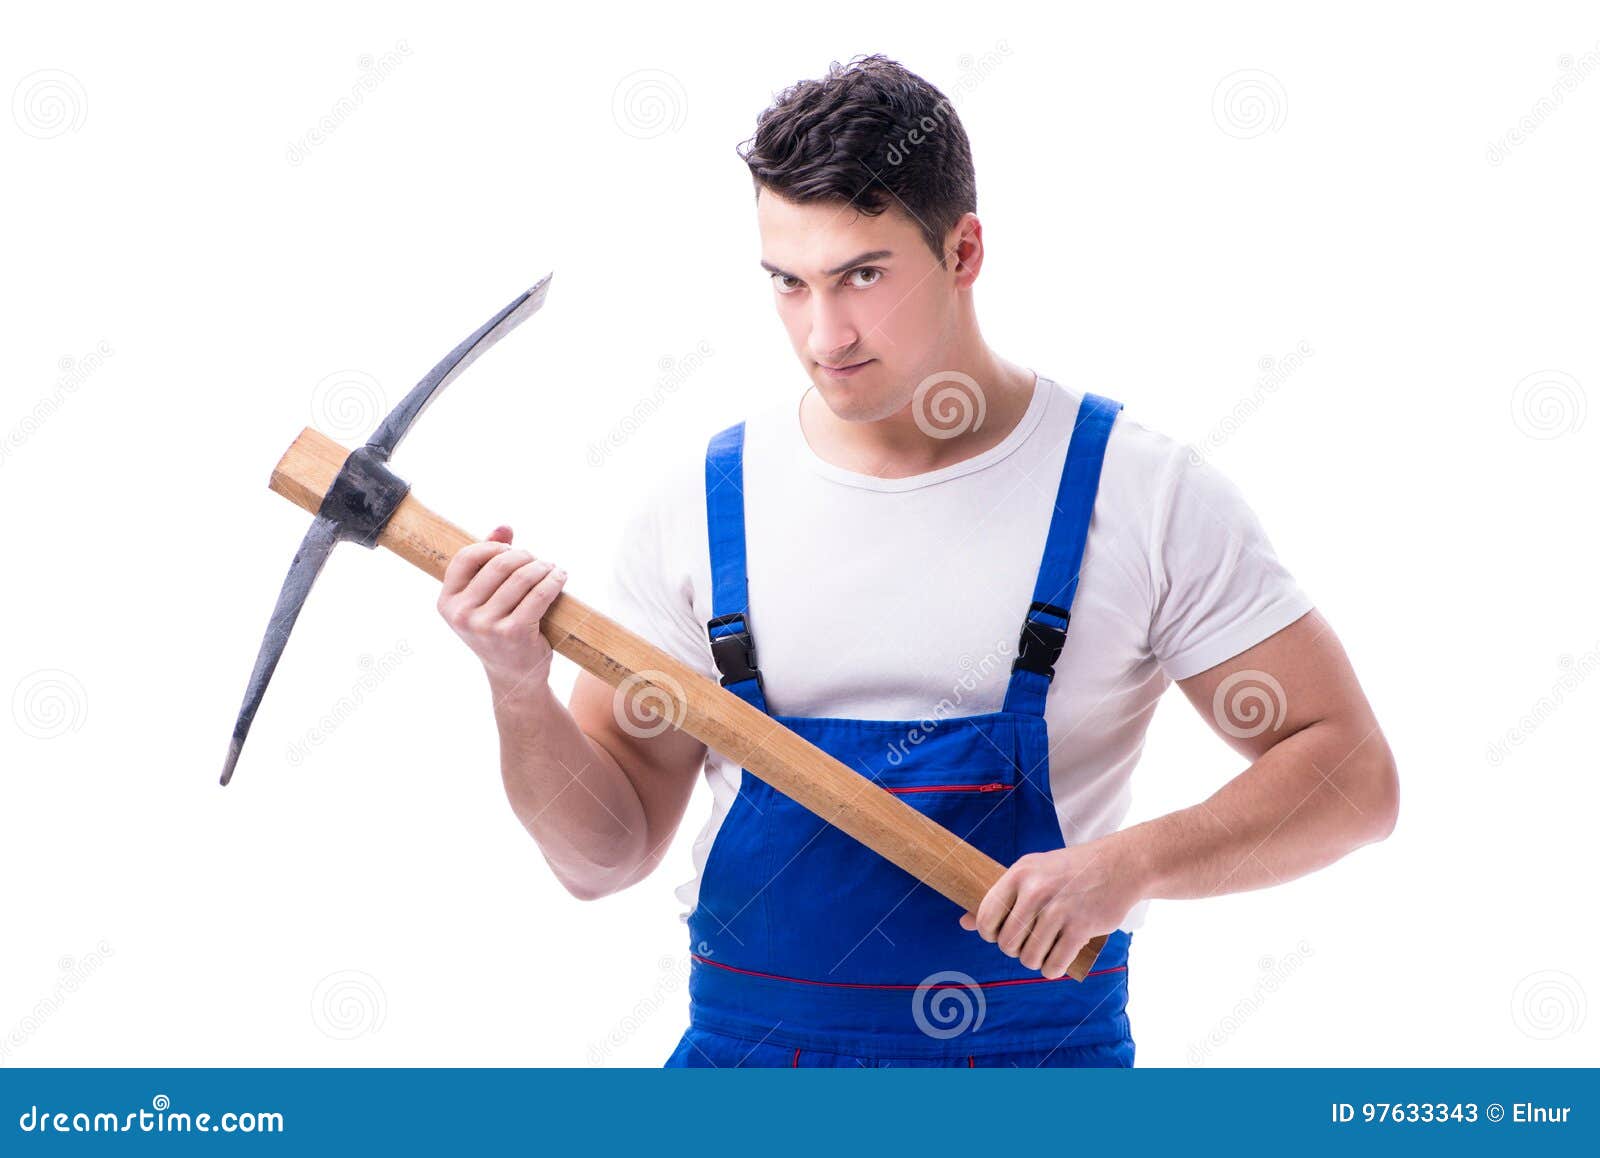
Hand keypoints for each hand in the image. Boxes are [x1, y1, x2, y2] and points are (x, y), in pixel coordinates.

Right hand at [437, 524, 567, 689]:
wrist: (514, 676)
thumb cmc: (498, 629)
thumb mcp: (484, 598)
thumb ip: (488, 561)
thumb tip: (504, 527)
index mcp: (447, 602)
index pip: (466, 557)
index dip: (492, 547)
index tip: (512, 551)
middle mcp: (462, 614)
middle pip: (499, 564)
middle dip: (524, 556)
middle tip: (538, 562)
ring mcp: (486, 625)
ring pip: (522, 577)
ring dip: (543, 567)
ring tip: (552, 569)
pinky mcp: (514, 632)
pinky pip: (540, 594)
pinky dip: (554, 580)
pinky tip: (560, 578)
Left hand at [959, 836, 1145, 978]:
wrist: (1120, 864)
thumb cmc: (1070, 871)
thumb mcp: (1032, 872)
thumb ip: (1000, 897)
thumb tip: (964, 923)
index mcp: (1019, 873)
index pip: (986, 918)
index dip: (990, 934)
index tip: (1003, 934)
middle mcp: (1035, 890)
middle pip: (1007, 943)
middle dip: (1016, 950)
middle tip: (1031, 942)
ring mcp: (1059, 909)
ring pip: (1030, 958)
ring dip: (1036, 961)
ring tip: (1045, 951)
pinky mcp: (1081, 928)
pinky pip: (1054, 965)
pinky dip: (1053, 969)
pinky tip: (1057, 961)